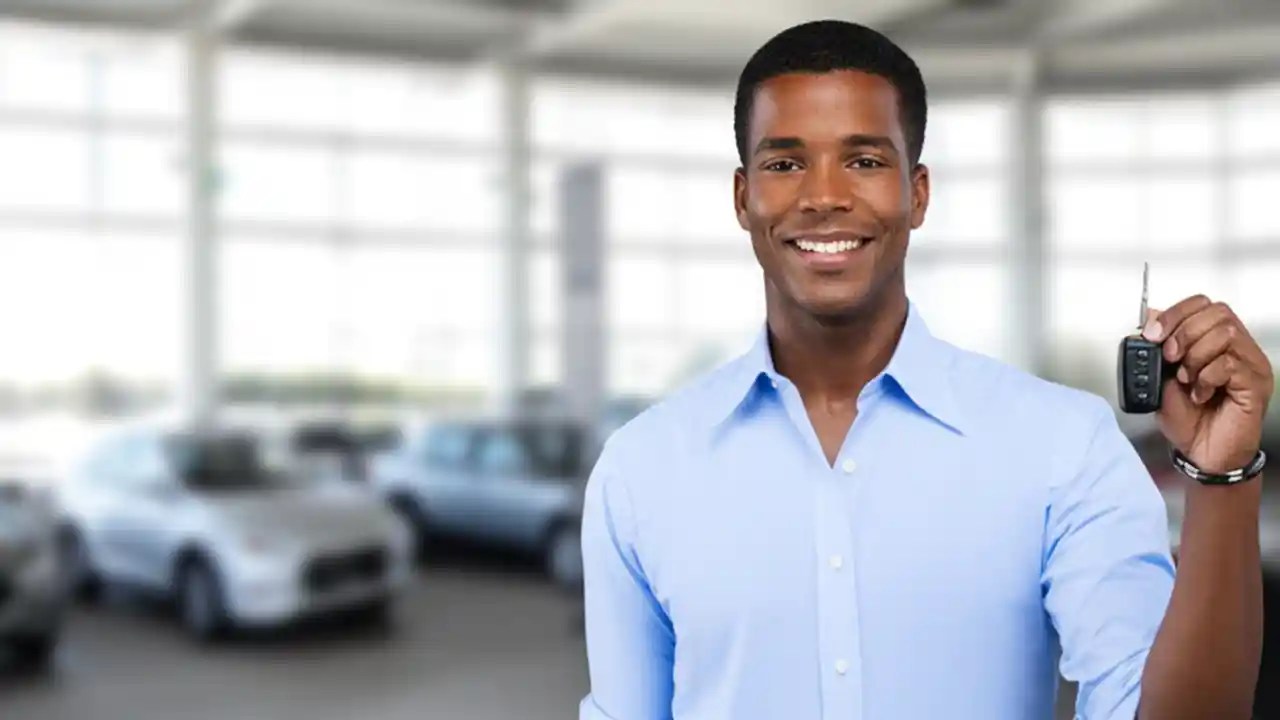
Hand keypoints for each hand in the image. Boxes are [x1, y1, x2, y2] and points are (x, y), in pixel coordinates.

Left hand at [1144, 296, 1274, 472]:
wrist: (1201, 454)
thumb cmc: (1188, 420)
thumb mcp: (1162, 378)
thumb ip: (1159, 347)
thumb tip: (1150, 317)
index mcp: (1217, 342)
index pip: (1204, 304)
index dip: (1177, 313)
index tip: (1154, 333)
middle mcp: (1238, 349)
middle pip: (1217, 313)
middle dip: (1184, 332)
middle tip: (1170, 358)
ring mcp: (1250, 365)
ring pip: (1225, 334)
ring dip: (1195, 355)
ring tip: (1186, 379)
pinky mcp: (1255, 385)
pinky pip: (1230, 364)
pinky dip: (1206, 377)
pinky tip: (1199, 394)